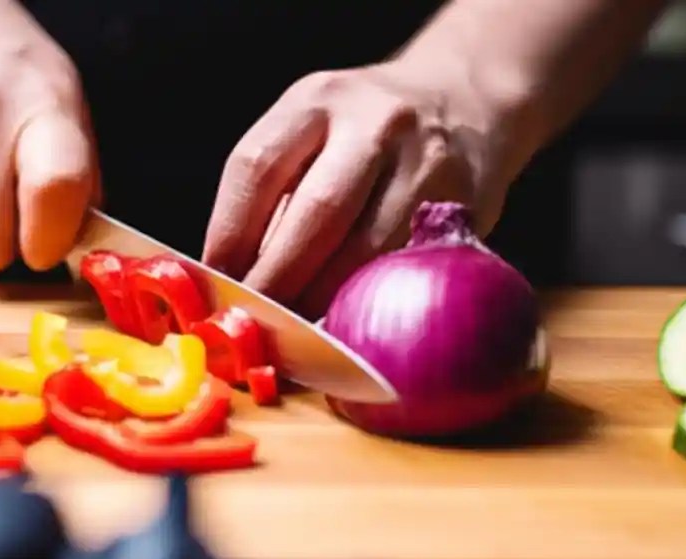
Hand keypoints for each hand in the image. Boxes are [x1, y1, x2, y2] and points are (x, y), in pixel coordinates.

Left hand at [202, 61, 513, 317]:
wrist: (463, 100)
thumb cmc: (364, 132)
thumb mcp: (312, 133)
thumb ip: (274, 199)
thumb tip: (234, 279)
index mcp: (316, 100)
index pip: (257, 169)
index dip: (230, 236)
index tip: (218, 284)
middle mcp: (374, 124)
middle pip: (317, 213)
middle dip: (279, 279)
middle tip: (257, 321)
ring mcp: (427, 164)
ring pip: (369, 250)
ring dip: (325, 301)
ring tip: (299, 332)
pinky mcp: (466, 206)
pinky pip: (410, 268)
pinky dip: (374, 302)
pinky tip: (353, 321)